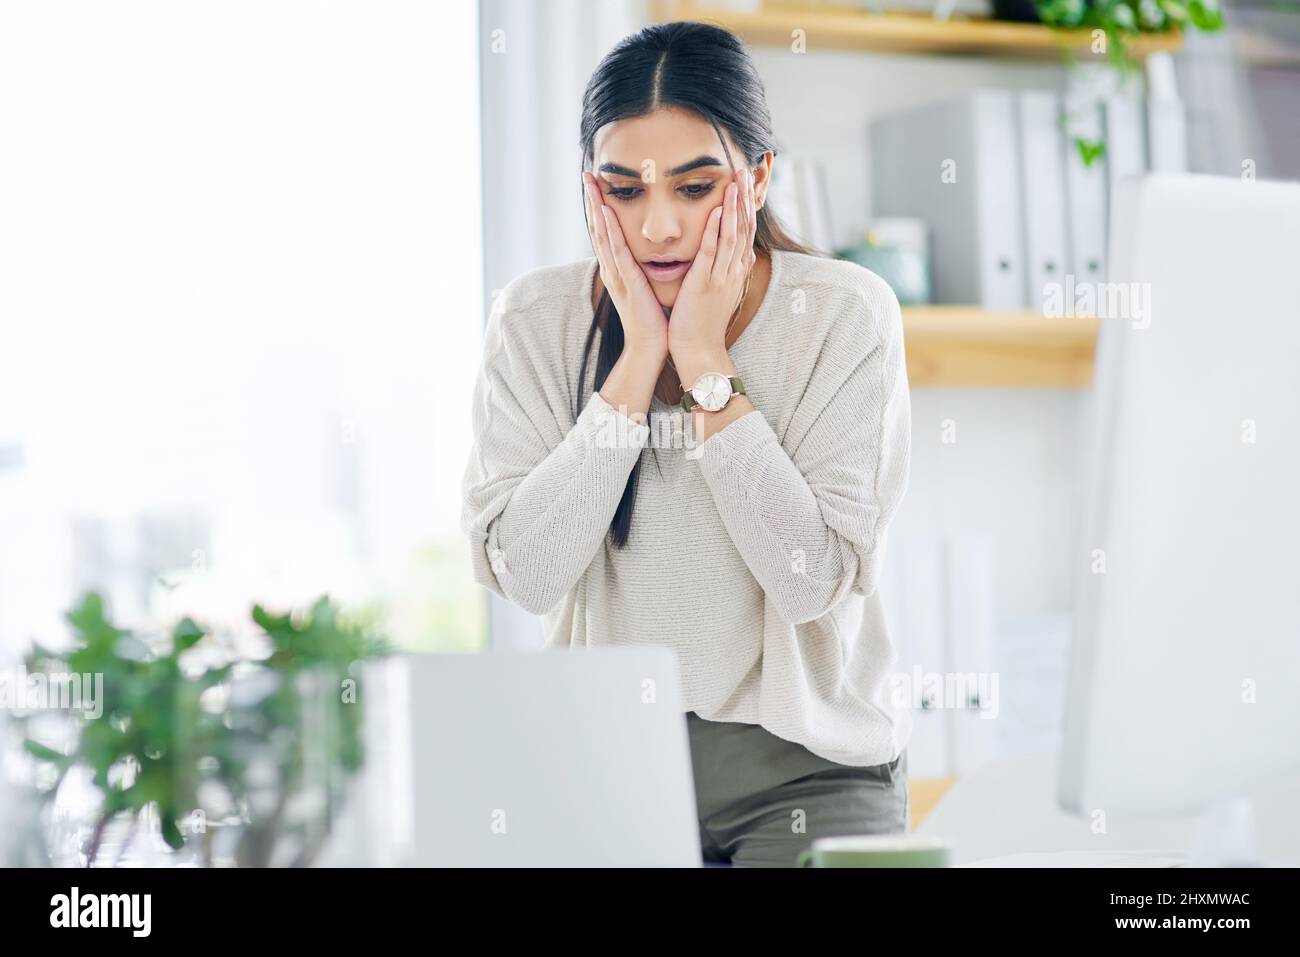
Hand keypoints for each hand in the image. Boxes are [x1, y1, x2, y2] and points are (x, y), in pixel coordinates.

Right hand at [582, 171, 668, 359]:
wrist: (649, 347)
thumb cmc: (652, 319)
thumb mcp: (644, 287)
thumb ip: (642, 269)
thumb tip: (646, 253)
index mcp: (617, 269)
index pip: (605, 233)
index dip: (599, 208)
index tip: (596, 185)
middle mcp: (612, 270)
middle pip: (598, 229)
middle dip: (592, 202)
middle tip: (586, 175)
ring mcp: (617, 276)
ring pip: (603, 236)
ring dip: (596, 209)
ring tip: (591, 186)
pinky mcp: (628, 283)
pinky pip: (618, 253)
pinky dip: (611, 232)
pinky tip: (608, 214)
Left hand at [667, 165, 757, 360]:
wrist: (699, 351)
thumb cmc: (704, 323)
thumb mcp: (721, 292)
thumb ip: (728, 269)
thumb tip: (740, 252)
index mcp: (736, 271)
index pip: (745, 231)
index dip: (747, 206)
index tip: (746, 183)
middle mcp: (733, 271)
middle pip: (744, 227)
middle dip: (745, 198)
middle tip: (745, 170)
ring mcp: (721, 277)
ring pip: (732, 235)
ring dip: (734, 206)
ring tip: (736, 180)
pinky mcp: (704, 284)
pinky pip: (712, 253)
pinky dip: (716, 231)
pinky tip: (718, 211)